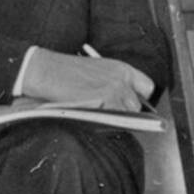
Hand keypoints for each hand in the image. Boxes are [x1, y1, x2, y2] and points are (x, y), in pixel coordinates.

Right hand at [23, 48, 154, 112]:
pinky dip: (107, 124)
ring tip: (100, 116)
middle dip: (127, 111)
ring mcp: (115, 95)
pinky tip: (94, 118)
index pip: (147, 87)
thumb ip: (115, 82)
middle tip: (110, 112)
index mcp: (122, 69)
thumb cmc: (67, 71)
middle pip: (137, 106)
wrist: (47, 71)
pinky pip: (114, 122)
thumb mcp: (98, 69)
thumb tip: (126, 100)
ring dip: (117, 119)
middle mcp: (123, 81)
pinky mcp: (104, 107)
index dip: (140, 98)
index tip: (133, 103)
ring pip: (127, 117)